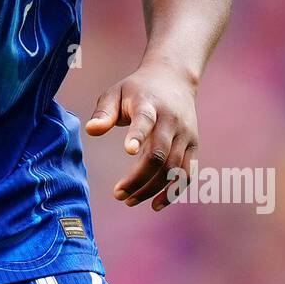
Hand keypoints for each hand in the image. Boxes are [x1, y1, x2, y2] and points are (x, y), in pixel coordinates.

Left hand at [85, 60, 198, 210]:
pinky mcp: (193, 145)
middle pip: (158, 154)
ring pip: (172, 169)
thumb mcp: (116, 93)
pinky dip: (173, 192)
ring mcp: (185, 134)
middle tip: (118, 194)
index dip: (137, 135)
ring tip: (128, 200)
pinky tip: (155, 205)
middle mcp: (171, 120)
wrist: (174, 78)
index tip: (128, 150)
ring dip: (151, 189)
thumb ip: (103, 113)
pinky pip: (186, 174)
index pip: (145, 120)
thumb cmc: (137, 89)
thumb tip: (91, 130)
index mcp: (149, 104)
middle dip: (138, 178)